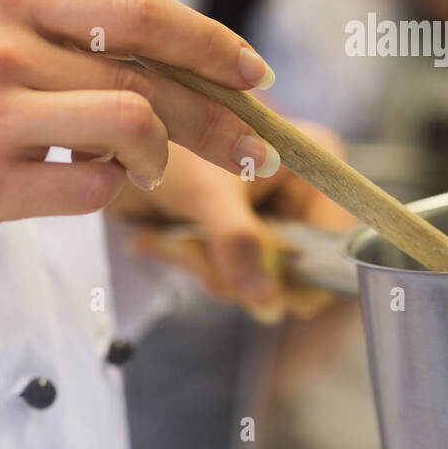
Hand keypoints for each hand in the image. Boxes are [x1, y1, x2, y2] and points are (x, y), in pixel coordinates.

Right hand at [0, 0, 279, 249]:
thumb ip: (73, 30)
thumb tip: (189, 61)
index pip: (140, 10)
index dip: (210, 43)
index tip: (254, 73)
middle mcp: (0, 43)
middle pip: (149, 78)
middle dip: (221, 117)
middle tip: (257, 146)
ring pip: (132, 128)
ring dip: (157, 158)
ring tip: (142, 169)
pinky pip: (92, 189)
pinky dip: (108, 192)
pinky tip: (84, 185)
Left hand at [115, 124, 354, 323]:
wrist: (112, 141)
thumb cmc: (164, 144)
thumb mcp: (208, 193)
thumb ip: (241, 244)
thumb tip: (270, 308)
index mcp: (315, 163)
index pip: (335, 243)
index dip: (298, 276)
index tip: (258, 289)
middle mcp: (300, 188)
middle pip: (295, 267)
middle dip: (237, 268)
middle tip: (193, 244)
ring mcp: (269, 212)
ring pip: (256, 277)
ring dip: (206, 265)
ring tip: (170, 234)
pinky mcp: (237, 229)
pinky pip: (229, 273)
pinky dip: (192, 262)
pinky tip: (161, 238)